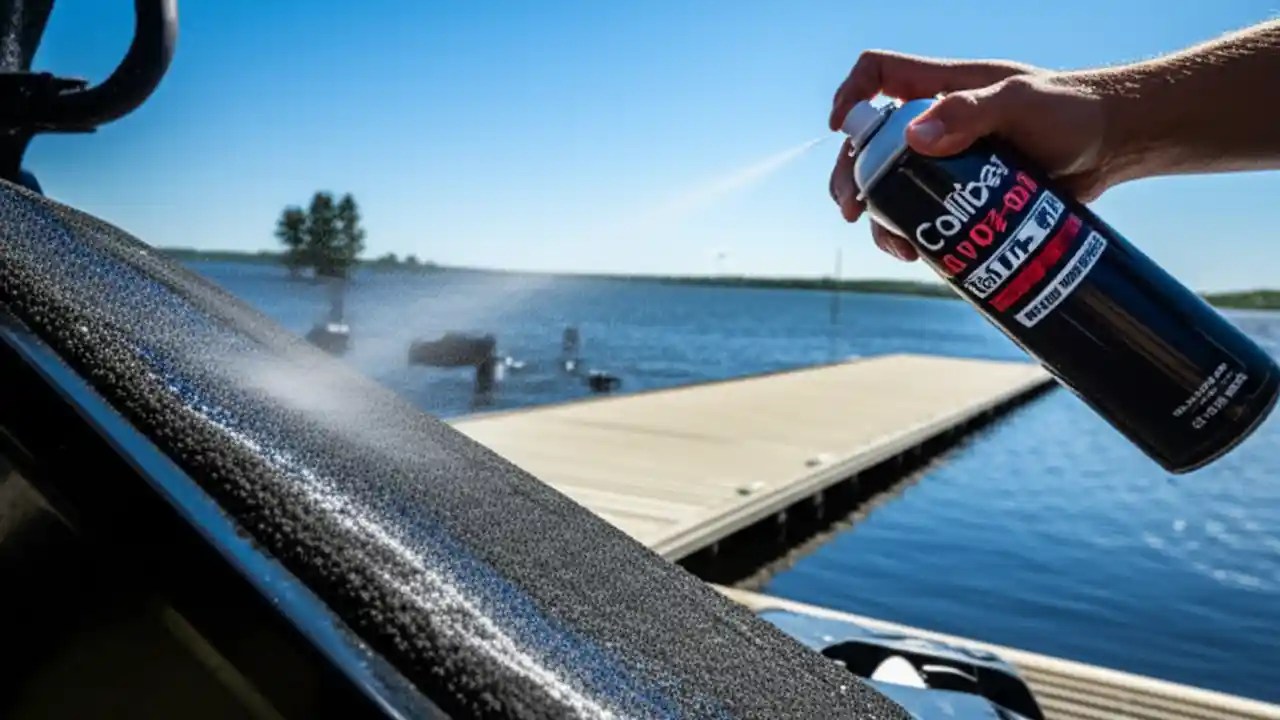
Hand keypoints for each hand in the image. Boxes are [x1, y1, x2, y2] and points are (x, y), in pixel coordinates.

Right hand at [827, 50, 1118, 261]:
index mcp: (941, 88)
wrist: (1115, 146)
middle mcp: (937, 123)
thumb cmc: (1074, 111)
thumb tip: (915, 138)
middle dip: (852, 177)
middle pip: (870, 144)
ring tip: (897, 247)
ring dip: (881, 218)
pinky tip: (921, 256)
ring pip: (892, 188)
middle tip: (853, 210)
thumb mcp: (1022, 104)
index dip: (851, 95)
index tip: (842, 129)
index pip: (877, 74)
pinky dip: (913, 235)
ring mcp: (949, 163)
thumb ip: (971, 113)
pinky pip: (925, 215)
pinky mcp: (966, 198)